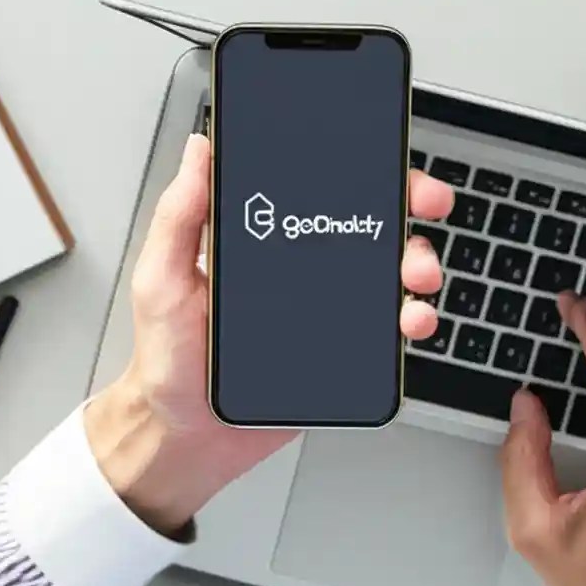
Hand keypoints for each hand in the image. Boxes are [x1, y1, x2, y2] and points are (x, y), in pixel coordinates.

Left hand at [85, 134, 453, 535]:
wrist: (186, 434)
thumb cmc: (168, 359)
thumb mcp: (162, 278)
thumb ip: (179, 216)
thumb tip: (199, 151)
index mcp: (263, 242)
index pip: (317, 189)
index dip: (357, 167)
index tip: (381, 152)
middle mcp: (302, 270)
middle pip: (368, 223)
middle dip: (408, 205)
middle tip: (424, 203)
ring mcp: (328, 309)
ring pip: (391, 272)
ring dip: (420, 262)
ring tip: (417, 276)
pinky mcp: (344, 350)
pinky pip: (389, 328)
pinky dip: (414, 318)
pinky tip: (411, 320)